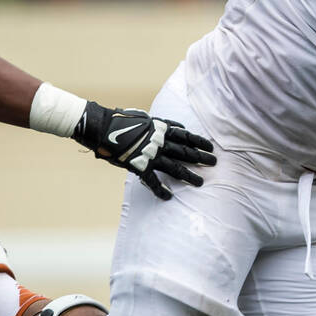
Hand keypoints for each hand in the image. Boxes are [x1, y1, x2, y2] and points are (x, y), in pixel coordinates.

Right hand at [72, 102, 216, 199]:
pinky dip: (160, 190)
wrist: (101, 126)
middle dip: (202, 158)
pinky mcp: (138, 165)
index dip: (200, 142)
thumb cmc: (121, 121)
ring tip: (201, 182)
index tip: (212, 147)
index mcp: (162, 129)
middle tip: (214, 163)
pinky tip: (168, 197)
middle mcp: (160, 142)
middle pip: (186, 152)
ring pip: (175, 168)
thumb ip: (162, 124)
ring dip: (189, 176)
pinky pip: (152, 181)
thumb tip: (178, 126)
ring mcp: (150, 155)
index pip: (187, 136)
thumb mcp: (146, 118)